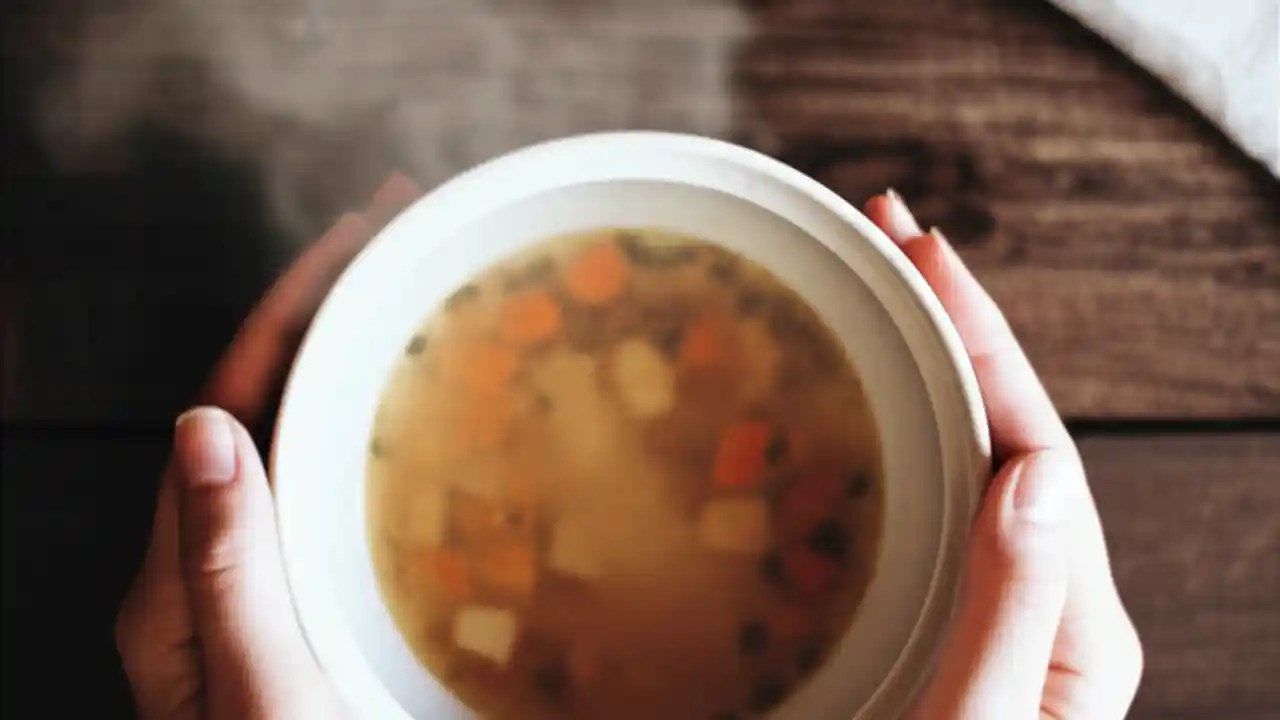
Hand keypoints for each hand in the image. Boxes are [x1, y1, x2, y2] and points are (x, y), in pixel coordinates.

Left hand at [114, 175, 421, 718]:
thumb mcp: (258, 689)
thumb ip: (228, 567)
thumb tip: (205, 423)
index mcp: (182, 576)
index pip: (229, 398)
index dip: (289, 305)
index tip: (357, 232)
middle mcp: (212, 565)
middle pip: (262, 399)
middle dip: (326, 304)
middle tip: (402, 229)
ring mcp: (262, 581)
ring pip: (300, 435)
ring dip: (349, 352)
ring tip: (413, 288)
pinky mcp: (307, 600)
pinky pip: (331, 486)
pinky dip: (370, 424)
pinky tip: (417, 406)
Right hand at [864, 191, 1142, 718]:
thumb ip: (1014, 614)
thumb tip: (1034, 470)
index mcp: (1073, 622)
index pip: (1032, 441)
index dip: (979, 334)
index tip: (921, 246)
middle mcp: (1042, 599)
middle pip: (1003, 427)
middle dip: (950, 321)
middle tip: (884, 229)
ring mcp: (988, 605)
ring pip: (963, 455)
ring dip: (921, 361)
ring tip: (870, 285)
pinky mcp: (937, 615)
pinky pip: (923, 501)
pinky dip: (891, 429)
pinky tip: (851, 398)